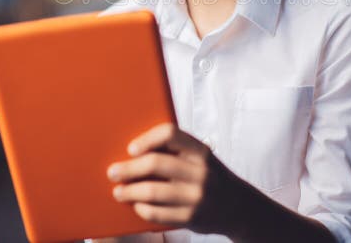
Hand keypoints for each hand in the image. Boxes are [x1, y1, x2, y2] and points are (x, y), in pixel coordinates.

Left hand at [106, 123, 244, 234]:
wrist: (238, 206)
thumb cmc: (210, 176)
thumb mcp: (201, 158)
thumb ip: (177, 151)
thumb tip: (134, 151)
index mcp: (201, 150)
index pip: (170, 134)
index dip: (147, 139)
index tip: (131, 149)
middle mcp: (201, 171)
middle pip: (155, 163)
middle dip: (129, 168)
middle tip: (113, 172)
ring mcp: (197, 196)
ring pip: (153, 191)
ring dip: (130, 191)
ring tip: (118, 192)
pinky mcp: (192, 217)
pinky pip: (159, 213)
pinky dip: (143, 209)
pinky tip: (136, 206)